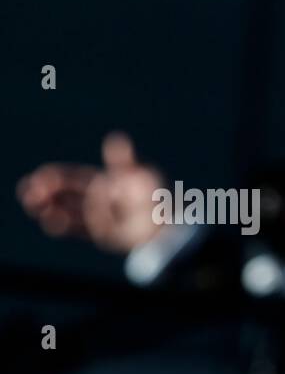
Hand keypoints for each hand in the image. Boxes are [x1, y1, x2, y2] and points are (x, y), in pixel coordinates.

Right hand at [16, 132, 165, 252]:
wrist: (166, 230)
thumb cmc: (155, 201)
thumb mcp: (138, 178)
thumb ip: (123, 162)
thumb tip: (117, 138)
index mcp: (105, 181)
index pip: (72, 178)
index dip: (53, 178)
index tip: (39, 180)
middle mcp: (99, 199)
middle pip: (65, 194)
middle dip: (45, 192)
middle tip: (29, 194)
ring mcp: (100, 217)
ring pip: (67, 211)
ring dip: (49, 208)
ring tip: (35, 207)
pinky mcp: (102, 235)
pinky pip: (77, 229)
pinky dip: (62, 225)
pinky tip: (50, 221)